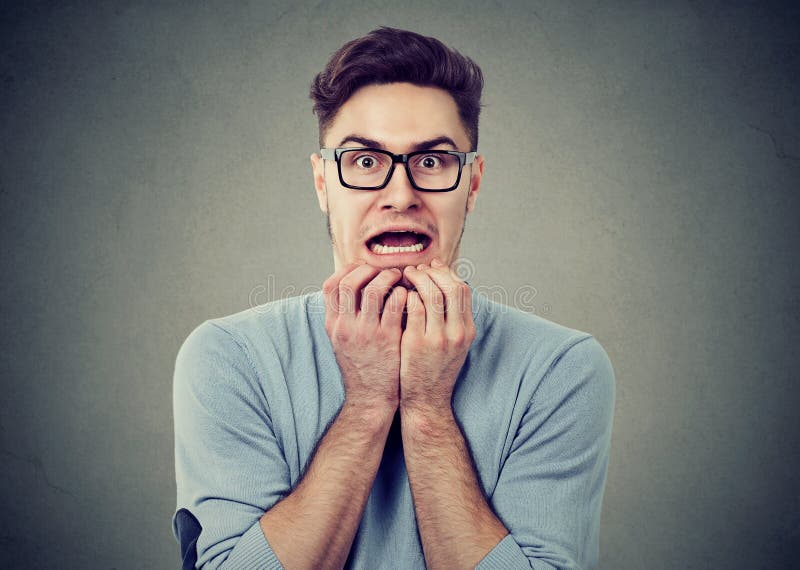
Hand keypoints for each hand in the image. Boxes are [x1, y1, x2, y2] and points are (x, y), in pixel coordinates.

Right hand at [323, 262, 407, 414]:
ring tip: (399, 278)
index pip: (331, 285)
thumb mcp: (341, 342)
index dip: (348, 271)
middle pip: (349, 282)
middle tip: (384, 271)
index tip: (364, 270)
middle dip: (368, 269)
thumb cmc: (361, 367)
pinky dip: (402, 293)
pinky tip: (407, 295)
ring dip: (388, 277)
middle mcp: (345, 326)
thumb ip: (344, 317)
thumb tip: (352, 288)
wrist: (371, 398)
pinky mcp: (387, 339)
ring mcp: (365, 332)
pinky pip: (394, 304)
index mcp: (333, 325)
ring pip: (373, 288)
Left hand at [399, 259, 475, 413]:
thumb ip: (451, 318)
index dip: (446, 273)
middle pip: (450, 287)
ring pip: (432, 294)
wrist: (426, 401)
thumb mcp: (453, 344)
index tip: (432, 268)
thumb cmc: (435, 369)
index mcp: (467, 330)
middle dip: (432, 273)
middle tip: (416, 269)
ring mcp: (437, 338)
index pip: (462, 289)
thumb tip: (442, 285)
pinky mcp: (417, 343)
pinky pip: (413, 308)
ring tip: (405, 276)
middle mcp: (456, 333)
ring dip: (417, 279)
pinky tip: (398, 294)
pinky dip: (406, 295)